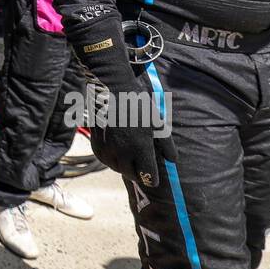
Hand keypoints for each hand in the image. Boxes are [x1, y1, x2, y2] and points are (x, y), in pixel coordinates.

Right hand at [69, 14, 175, 188]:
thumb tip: (173, 161)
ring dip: (124, 167)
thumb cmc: (138, 104)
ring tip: (129, 157)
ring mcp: (108, 150)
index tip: (155, 178)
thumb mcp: (157, 122)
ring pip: (117, 168)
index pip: (148, 177)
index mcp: (141, 149)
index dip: (153, 179)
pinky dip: (111, 160)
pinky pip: (105, 160)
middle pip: (132, 175)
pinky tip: (116, 151)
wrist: (112, 89)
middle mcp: (123, 153)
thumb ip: (166, 144)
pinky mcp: (96, 145)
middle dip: (138, 173)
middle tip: (142, 166)